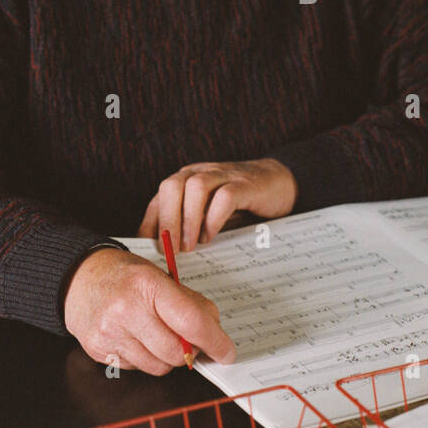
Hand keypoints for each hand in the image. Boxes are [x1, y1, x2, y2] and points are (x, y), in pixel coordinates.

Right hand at [63, 245, 235, 374]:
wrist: (78, 279)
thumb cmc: (123, 276)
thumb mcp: (160, 276)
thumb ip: (190, 302)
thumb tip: (215, 331)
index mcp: (147, 286)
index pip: (190, 322)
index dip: (214, 341)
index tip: (226, 352)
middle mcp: (126, 310)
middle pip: (176, 352)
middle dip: (189, 350)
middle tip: (188, 339)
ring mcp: (110, 334)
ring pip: (158, 367)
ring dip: (166, 356)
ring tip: (157, 334)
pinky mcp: (99, 352)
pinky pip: (137, 369)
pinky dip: (144, 358)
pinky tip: (136, 338)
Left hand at [137, 158, 297, 252]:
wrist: (278, 183)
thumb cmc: (238, 204)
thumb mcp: (207, 215)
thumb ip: (188, 227)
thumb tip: (164, 254)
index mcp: (186, 180)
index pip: (158, 198)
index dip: (150, 224)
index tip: (149, 251)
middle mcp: (200, 173)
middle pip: (172, 186)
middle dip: (167, 220)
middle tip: (171, 251)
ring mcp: (223, 175)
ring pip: (195, 187)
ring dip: (188, 220)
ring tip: (191, 246)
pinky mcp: (245, 184)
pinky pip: (224, 196)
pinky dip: (214, 218)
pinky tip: (211, 236)